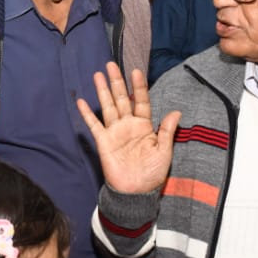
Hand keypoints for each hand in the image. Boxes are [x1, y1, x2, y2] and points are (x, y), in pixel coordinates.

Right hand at [76, 62, 180, 194]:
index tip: (136, 71)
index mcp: (144, 126)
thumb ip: (167, 131)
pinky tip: (81, 101)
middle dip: (117, 82)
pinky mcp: (103, 142)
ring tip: (97, 74)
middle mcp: (128, 125)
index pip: (141, 101)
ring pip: (108, 106)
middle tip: (111, 64)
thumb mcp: (164, 152)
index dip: (139, 87)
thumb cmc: (152, 174)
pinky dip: (87, 114)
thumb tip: (176, 111)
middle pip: (122, 99)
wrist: (135, 193)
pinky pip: (94, 125)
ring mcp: (115, 132)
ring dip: (103, 91)